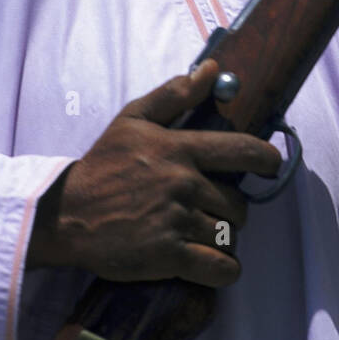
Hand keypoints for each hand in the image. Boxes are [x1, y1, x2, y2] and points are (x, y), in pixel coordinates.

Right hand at [25, 60, 280, 286]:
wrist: (67, 213)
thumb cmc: (103, 164)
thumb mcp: (133, 119)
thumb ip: (174, 94)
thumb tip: (214, 70)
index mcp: (179, 148)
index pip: (242, 150)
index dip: (267, 159)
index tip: (271, 166)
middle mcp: (183, 183)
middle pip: (237, 202)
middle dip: (231, 208)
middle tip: (212, 208)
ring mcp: (177, 221)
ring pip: (229, 235)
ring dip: (223, 238)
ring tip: (204, 234)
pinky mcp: (168, 256)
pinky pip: (220, 267)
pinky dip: (224, 269)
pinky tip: (213, 263)